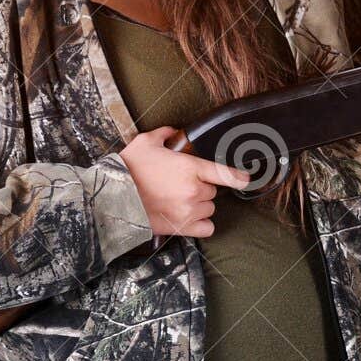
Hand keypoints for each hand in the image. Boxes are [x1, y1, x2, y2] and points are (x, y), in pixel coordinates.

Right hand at [117, 125, 253, 240]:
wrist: (113, 198)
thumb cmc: (130, 169)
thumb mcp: (147, 142)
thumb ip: (166, 134)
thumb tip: (175, 132)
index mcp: (190, 168)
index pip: (225, 173)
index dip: (239, 176)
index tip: (247, 178)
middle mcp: (194, 191)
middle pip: (212, 191)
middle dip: (200, 187)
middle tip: (180, 184)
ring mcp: (189, 211)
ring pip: (209, 209)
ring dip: (199, 205)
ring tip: (180, 200)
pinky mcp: (182, 228)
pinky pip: (206, 228)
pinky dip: (201, 224)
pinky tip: (189, 217)